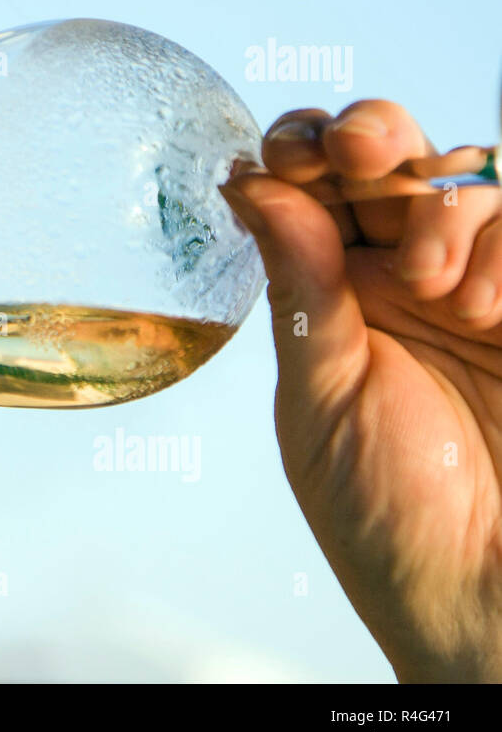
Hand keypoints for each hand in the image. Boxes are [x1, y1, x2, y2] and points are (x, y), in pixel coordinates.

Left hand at [218, 99, 501, 681]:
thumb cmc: (387, 515)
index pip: (311, 192)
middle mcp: (404, 282)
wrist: (485, 595)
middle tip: (357, 150)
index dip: (298, 152)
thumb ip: (301, 288)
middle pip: (389, 161)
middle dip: (369, 135)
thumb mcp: (322, 400)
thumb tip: (252, 184)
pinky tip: (484, 308)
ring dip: (439, 213)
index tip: (285, 153)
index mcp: (333, 298)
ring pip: (464, 185)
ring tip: (431, 288)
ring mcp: (481, 289)